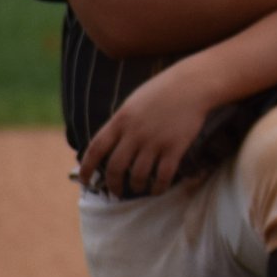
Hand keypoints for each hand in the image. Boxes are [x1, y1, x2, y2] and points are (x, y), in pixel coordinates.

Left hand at [79, 57, 222, 196]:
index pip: (95, 149)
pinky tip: (157, 190)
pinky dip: (158, 187)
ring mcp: (155, 141)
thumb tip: (109, 145)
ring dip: (136, 187)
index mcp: (120, 120)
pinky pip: (163, 175)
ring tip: (138, 188)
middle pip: (115, 168)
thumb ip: (120, 124)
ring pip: (138, 175)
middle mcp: (134, 133)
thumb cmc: (162, 91)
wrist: (192, 84)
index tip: (84, 180)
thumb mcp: (133, 103)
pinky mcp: (175, 147)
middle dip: (113, 184)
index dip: (86, 168)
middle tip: (116, 191)